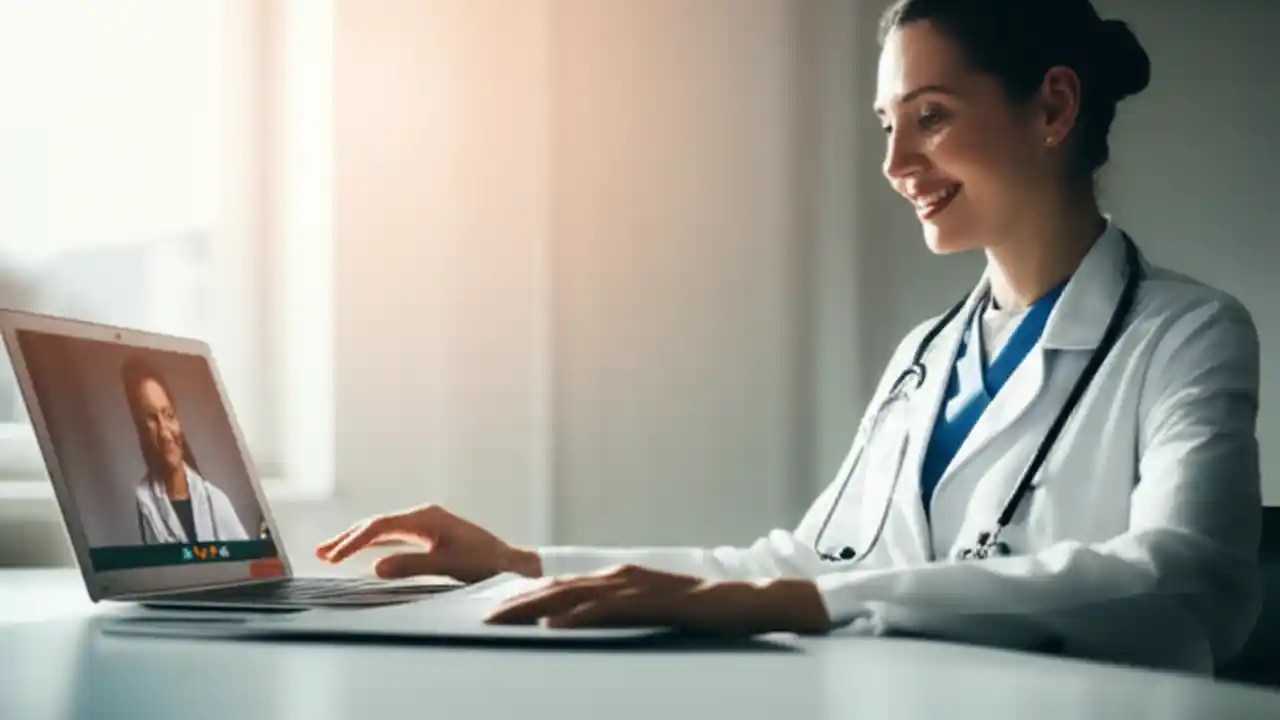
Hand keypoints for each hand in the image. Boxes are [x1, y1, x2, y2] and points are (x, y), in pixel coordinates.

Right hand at [315, 504, 540, 582]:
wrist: (511, 562)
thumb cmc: (485, 564)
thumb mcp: (449, 566)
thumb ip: (412, 565)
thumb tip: (375, 566)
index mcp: (427, 517)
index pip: (381, 525)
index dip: (354, 540)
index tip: (334, 557)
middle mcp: (424, 516)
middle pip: (378, 524)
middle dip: (348, 538)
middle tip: (321, 553)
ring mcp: (427, 524)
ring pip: (384, 530)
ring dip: (358, 540)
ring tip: (330, 552)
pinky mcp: (430, 535)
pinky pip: (394, 537)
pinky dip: (374, 544)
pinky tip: (362, 553)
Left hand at [485, 564, 830, 634]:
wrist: (740, 602)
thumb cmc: (696, 611)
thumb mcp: (649, 607)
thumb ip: (618, 611)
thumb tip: (582, 625)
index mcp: (616, 576)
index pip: (560, 587)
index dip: (524, 597)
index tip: (493, 609)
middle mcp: (617, 575)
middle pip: (555, 588)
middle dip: (515, 603)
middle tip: (481, 618)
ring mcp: (632, 586)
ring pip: (571, 596)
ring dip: (532, 608)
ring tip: (501, 621)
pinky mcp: (648, 603)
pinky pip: (605, 611)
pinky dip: (576, 618)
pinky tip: (553, 628)